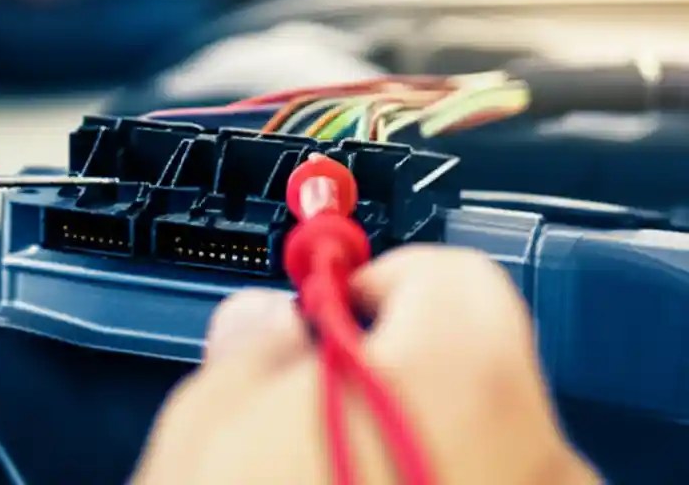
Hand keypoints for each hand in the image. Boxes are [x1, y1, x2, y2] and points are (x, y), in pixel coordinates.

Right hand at [133, 246, 598, 484]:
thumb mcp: (202, 438)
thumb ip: (248, 355)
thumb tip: (263, 323)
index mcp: (458, 380)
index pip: (448, 275)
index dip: (369, 290)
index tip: (323, 324)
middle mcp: (536, 463)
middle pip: (473, 372)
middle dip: (392, 385)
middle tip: (305, 426)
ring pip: (482, 460)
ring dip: (419, 462)